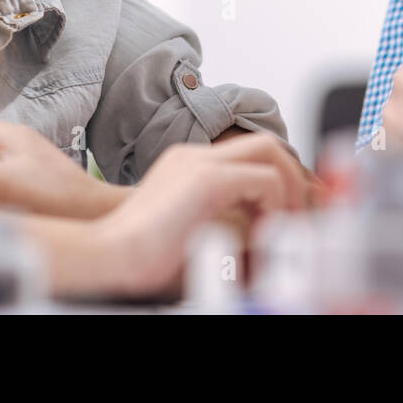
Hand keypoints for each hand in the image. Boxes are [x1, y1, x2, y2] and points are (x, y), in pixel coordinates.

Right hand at [93, 131, 321, 296]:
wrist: (107, 258)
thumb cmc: (141, 257)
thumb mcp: (190, 230)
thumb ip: (222, 222)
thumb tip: (263, 237)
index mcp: (188, 166)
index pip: (247, 154)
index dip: (276, 177)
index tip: (289, 209)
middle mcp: (195, 157)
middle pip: (264, 143)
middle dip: (290, 176)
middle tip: (295, 215)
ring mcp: (200, 163)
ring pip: (270, 151)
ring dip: (287, 188)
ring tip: (285, 224)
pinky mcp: (207, 180)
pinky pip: (264, 178)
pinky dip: (275, 203)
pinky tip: (266, 232)